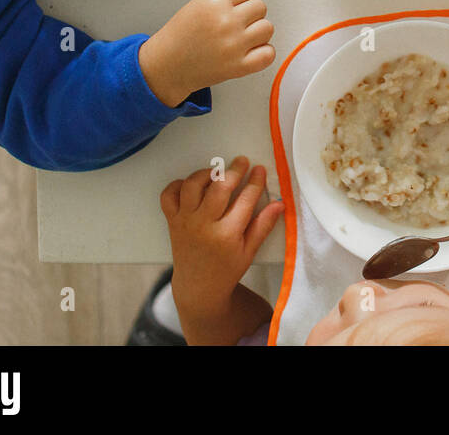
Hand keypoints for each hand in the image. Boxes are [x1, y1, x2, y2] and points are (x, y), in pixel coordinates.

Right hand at [139, 0, 275, 106]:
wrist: (168, 65)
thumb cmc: (181, 34)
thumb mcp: (199, 1)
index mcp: (214, 4)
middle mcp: (226, 23)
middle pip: (261, 6)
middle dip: (250, 11)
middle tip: (235, 19)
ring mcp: (234, 46)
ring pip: (267, 28)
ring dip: (258, 31)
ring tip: (240, 34)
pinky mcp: (239, 67)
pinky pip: (268, 53)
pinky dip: (262, 52)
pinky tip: (248, 49)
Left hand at [161, 156, 282, 322]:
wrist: (197, 286)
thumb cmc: (227, 269)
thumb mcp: (250, 251)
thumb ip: (263, 225)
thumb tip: (280, 203)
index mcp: (227, 235)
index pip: (245, 200)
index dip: (255, 181)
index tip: (260, 170)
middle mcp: (204, 225)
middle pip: (219, 188)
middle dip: (233, 170)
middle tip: (242, 161)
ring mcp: (185, 222)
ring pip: (192, 186)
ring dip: (207, 173)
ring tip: (218, 172)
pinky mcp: (172, 221)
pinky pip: (169, 195)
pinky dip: (178, 184)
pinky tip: (193, 184)